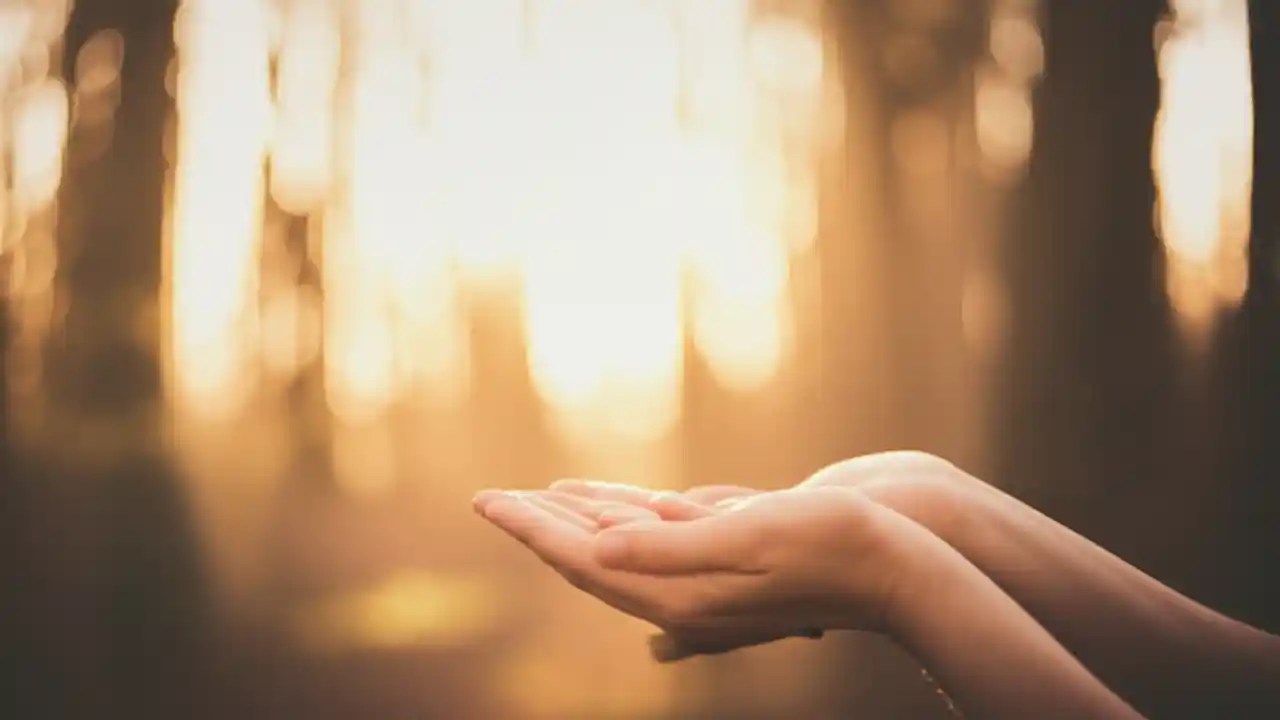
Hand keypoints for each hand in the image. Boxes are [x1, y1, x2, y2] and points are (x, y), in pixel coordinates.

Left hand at [474, 485, 942, 654]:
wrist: (897, 562)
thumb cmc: (828, 542)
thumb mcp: (745, 538)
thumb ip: (668, 550)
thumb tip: (599, 552)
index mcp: (681, 594)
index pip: (583, 559)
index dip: (530, 529)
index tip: (484, 502)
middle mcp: (685, 596)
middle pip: (590, 559)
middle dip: (537, 529)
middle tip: (489, 501)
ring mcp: (706, 585)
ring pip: (619, 552)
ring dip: (572, 526)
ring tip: (534, 505)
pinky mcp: (726, 565)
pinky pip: (654, 546)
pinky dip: (619, 526)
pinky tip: (612, 522)